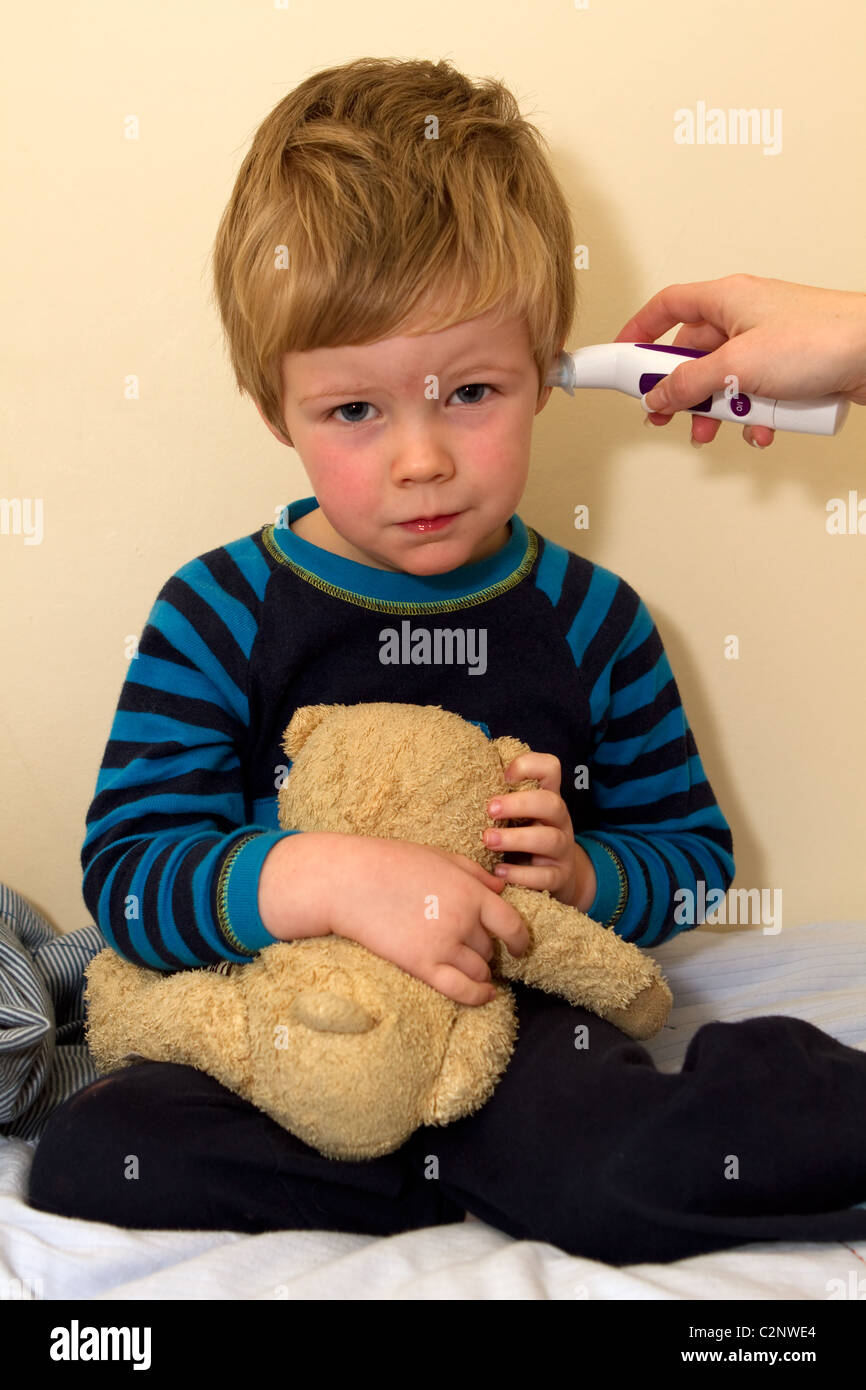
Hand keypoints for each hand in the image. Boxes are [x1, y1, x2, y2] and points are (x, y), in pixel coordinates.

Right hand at [319, 833, 528, 1006]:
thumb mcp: (439, 857)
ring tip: (472, 969)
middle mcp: (463, 920)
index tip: (519, 947)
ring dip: (479, 970)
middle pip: (489, 947)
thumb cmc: (392, 862)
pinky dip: (478, 996)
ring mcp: (443, 944)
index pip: (511, 923)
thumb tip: (502, 888)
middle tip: (472, 947)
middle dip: (485, 949)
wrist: (348, 881)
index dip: (519, 939)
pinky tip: (485, 995)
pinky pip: (462, 990)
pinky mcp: (422, 964)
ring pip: (478, 969)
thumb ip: (474, 873)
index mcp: (470, 891)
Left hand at [482, 752, 597, 912]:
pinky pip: (545, 876)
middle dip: (519, 804)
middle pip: (552, 803)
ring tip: (488, 840)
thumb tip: (456, 780)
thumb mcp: (516, 814)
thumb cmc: (522, 837)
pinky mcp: (559, 877)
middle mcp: (559, 821)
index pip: (550, 768)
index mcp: (547, 798)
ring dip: (516, 839)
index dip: (529, 765)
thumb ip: (499, 798)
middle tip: (490, 810)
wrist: (550, 877)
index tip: (503, 775)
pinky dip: (520, 874)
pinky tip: (498, 872)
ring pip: (550, 839)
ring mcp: (562, 849)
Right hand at [614, 273, 865, 448]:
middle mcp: (746, 316)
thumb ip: (688, 384)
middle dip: (682, 390)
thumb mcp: (736, 365)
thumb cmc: (821, 338)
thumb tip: (656, 396)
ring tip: (717, 430)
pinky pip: (757, 393)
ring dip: (719, 410)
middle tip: (666, 415)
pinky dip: (754, 414)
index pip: (666, 306)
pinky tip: (762, 428)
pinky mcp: (792, 367)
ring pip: (725, 379)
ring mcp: (770, 342)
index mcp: (727, 298)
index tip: (619, 358)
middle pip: (693, 353)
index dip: (638, 331)